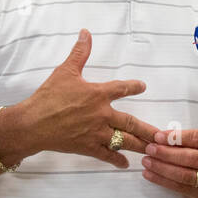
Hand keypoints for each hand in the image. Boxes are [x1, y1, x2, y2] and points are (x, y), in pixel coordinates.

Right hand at [22, 30, 159, 167]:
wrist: (33, 124)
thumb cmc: (48, 96)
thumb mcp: (65, 71)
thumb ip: (79, 53)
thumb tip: (86, 33)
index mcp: (98, 94)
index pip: (121, 88)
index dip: (133, 87)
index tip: (143, 86)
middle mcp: (102, 115)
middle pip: (130, 122)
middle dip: (148, 129)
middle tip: (163, 136)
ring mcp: (96, 133)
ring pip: (124, 141)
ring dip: (140, 146)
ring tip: (153, 151)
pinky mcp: (87, 147)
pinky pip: (106, 155)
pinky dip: (116, 160)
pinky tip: (125, 164)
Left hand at [141, 127, 197, 197]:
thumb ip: (190, 138)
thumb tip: (162, 137)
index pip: (197, 138)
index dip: (176, 137)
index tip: (159, 136)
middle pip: (189, 157)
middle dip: (166, 153)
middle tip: (150, 148)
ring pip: (183, 174)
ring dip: (161, 168)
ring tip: (147, 161)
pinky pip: (179, 187)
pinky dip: (162, 180)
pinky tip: (150, 174)